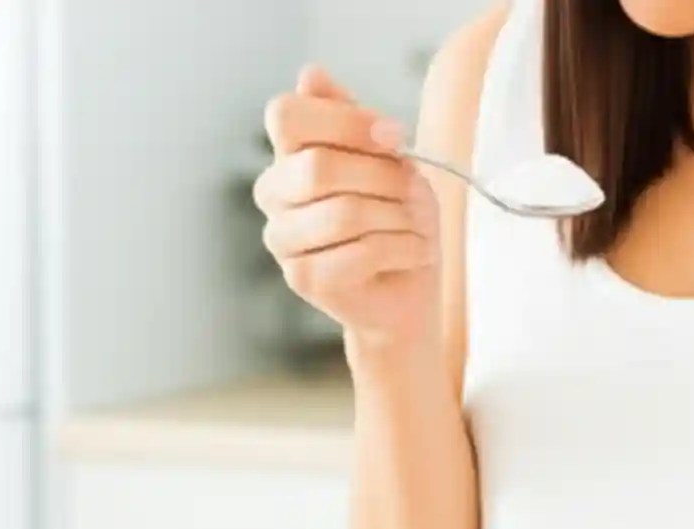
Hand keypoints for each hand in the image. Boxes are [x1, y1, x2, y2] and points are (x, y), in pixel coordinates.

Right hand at [254, 65, 441, 351]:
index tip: (396, 138)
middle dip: (384, 177)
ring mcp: (282, 238)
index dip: (346, 121)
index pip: (287, 115)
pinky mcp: (302, 278)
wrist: (407, 289)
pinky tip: (416, 252)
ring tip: (419, 227)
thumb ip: (354, 120)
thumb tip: (311, 73)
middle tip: (417, 193)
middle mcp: (273, 193)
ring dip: (400, 218)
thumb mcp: (389, 159)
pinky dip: (404, 249)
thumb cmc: (397, 217)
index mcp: (288, 153)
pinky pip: (360, 253)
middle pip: (319, 166)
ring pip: (345, 213)